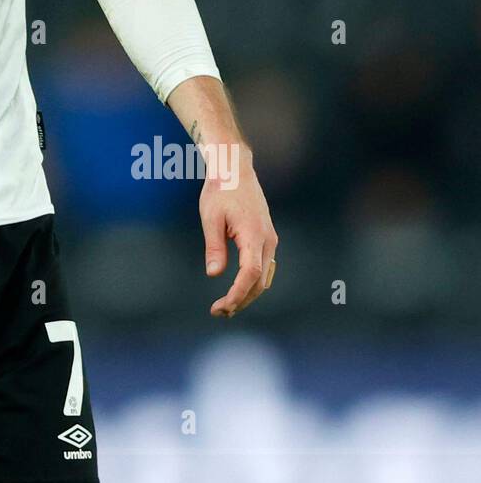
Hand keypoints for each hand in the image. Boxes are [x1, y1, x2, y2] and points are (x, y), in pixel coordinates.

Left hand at [199, 153, 277, 318]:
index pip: (250, 273)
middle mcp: (267, 239)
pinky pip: (264, 268)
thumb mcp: (211, 217)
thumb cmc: (220, 190)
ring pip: (264, 277)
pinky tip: (238, 291)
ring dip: (247, 294)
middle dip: (241, 300)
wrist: (235, 170)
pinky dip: (252, 283)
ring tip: (226, 307)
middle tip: (218, 312)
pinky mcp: (268, 238)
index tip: (223, 306)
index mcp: (253, 233)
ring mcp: (270, 239)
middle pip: (259, 281)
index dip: (238, 293)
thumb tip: (214, 273)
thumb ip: (214, 246)